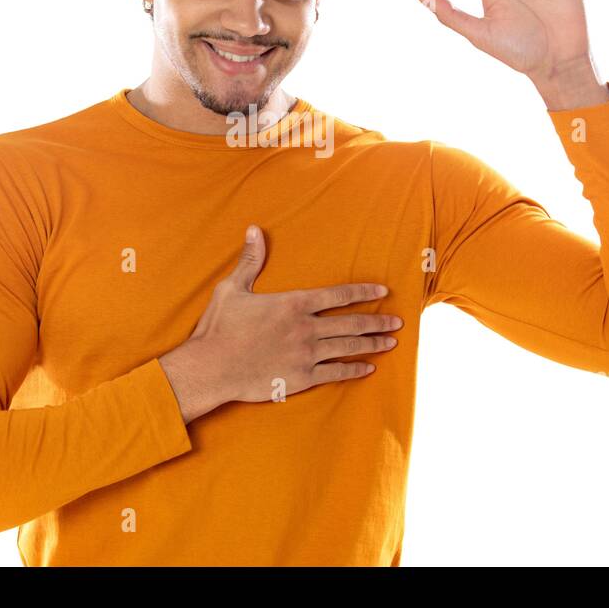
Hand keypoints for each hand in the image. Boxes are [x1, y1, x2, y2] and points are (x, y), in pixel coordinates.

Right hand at [158, 225, 401, 421]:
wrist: (211, 367)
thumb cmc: (219, 327)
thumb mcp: (233, 288)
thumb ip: (250, 260)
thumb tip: (255, 230)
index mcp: (293, 304)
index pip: (338, 295)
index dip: (363, 292)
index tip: (382, 291)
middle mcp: (306, 328)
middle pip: (351, 323)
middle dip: (377, 321)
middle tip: (398, 321)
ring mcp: (306, 354)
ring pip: (348, 348)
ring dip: (373, 344)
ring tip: (391, 342)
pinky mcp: (301, 378)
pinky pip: (335, 373)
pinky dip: (354, 370)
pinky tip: (368, 368)